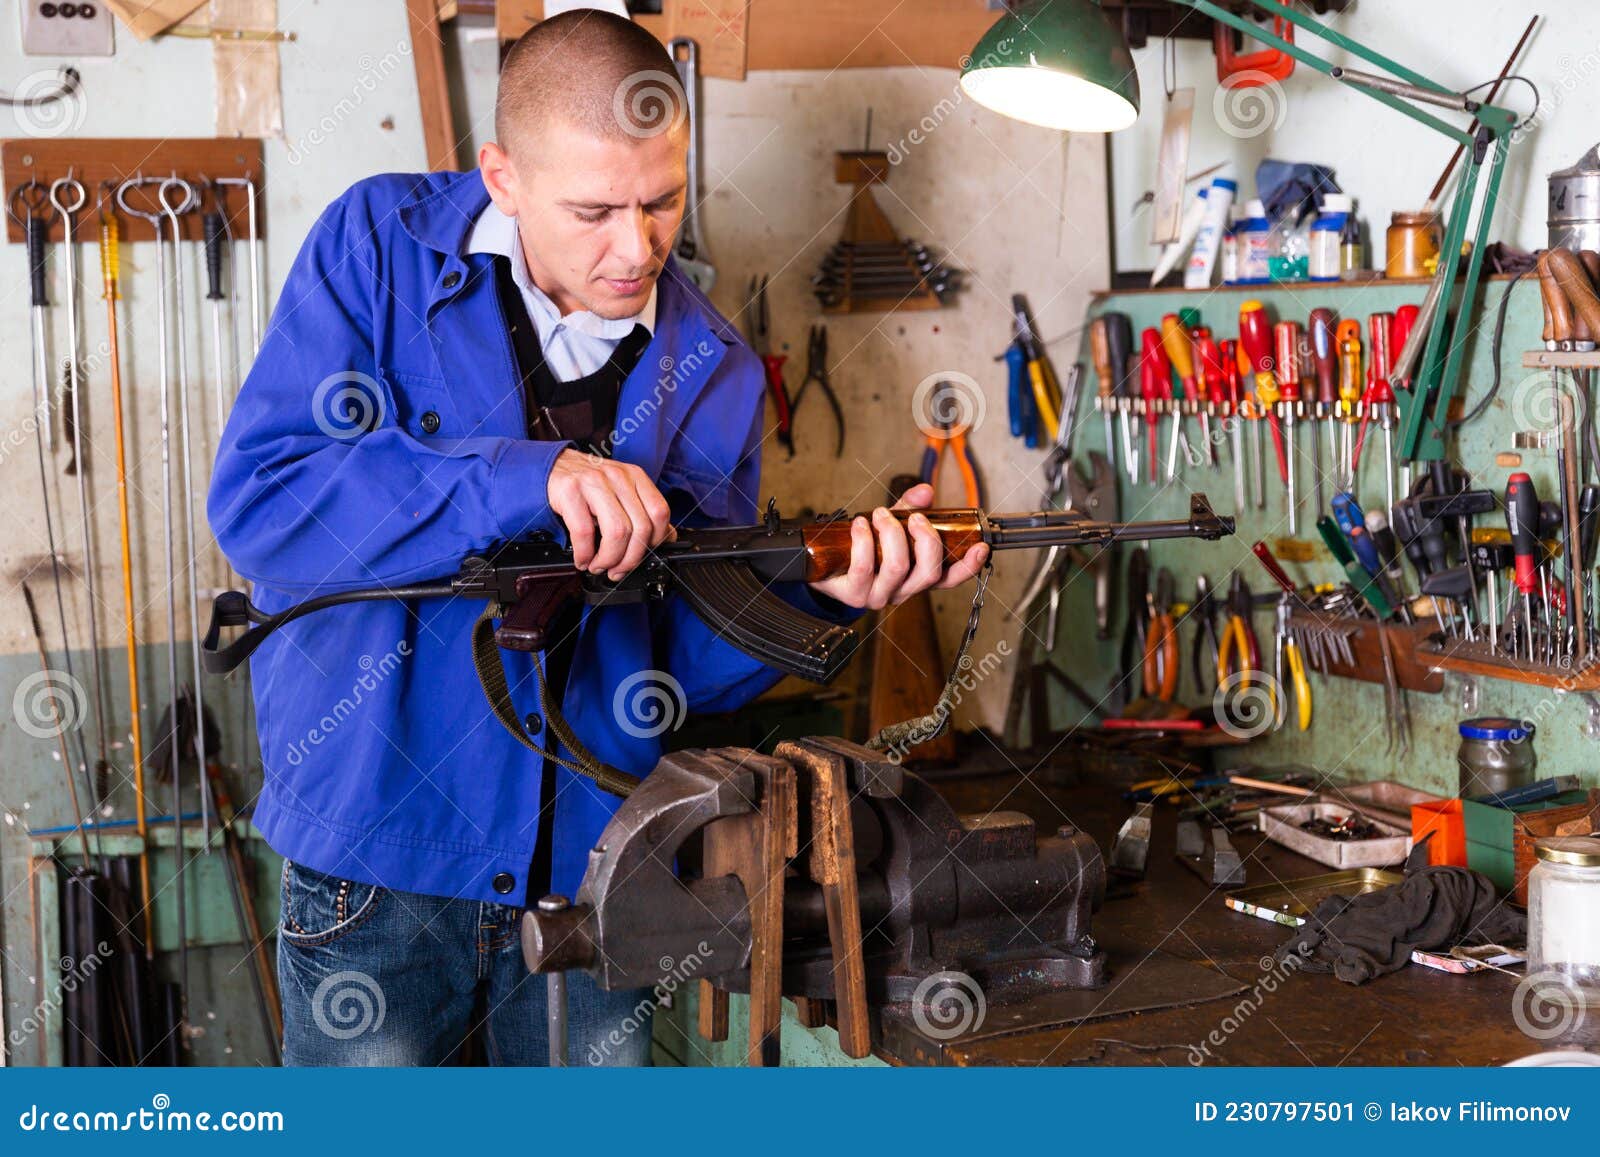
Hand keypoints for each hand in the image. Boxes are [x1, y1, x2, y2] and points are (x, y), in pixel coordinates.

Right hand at [547, 450, 674, 579]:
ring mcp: (594, 482)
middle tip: (618, 570)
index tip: (643, 556)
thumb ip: (642, 512)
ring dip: (609, 559)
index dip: (655, 541)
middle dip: (630, 559)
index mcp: (635, 477)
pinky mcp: (571, 490)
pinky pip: (585, 532)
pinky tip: (583, 559)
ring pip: (617, 532)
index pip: (659, 513)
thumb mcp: (619, 492)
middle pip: (640, 528)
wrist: (550, 467)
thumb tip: (668, 537)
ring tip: (599, 565)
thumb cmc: (586, 484)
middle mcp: (618, 476)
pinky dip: (585, 554)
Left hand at [808, 482, 988, 609]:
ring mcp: (879, 595)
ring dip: (892, 533)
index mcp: (917, 576)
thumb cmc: (862, 547)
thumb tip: (925, 491)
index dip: (968, 566)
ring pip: (898, 567)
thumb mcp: (890, 525)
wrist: (823, 566)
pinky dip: (864, 540)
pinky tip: (860, 524)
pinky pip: (864, 567)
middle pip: (929, 573)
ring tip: (881, 514)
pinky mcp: (854, 594)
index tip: (980, 546)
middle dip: (925, 538)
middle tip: (913, 517)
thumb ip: (909, 508)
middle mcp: (903, 590)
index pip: (951, 578)